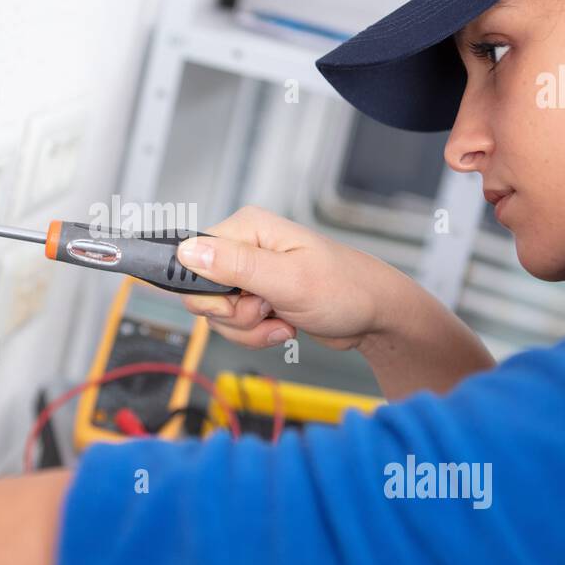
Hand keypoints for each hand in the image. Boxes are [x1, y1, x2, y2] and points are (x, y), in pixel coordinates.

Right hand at [176, 206, 403, 350]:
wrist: (375, 316)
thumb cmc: (346, 289)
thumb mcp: (288, 279)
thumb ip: (236, 266)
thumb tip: (188, 251)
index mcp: (247, 229)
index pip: (192, 259)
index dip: (209, 290)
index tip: (236, 302)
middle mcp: (244, 248)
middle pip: (202, 292)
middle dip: (233, 315)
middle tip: (266, 308)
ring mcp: (250, 275)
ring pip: (219, 315)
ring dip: (250, 329)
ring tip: (282, 318)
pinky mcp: (257, 298)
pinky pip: (236, 325)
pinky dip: (258, 334)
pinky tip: (285, 324)